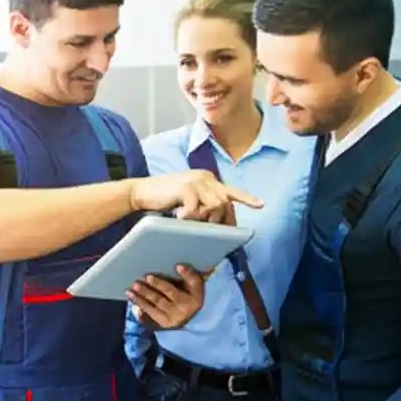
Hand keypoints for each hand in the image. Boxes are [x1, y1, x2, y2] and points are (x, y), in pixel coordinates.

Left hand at [128, 265, 207, 329]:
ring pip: (153, 309)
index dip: (160, 284)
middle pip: (159, 300)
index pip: (172, 291)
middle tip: (135, 284)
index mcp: (189, 300)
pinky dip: (141, 313)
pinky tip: (134, 306)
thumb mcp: (197, 285)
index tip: (148, 276)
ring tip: (129, 292)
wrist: (197, 316)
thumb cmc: (194, 295)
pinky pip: (150, 319)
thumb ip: (189, 275)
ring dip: (140, 300)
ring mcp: (170, 320)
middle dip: (146, 292)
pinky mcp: (164, 325)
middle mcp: (179, 312)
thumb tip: (178, 266)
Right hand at [129, 170, 262, 224]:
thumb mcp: (188, 199)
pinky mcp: (186, 187)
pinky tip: (179, 216)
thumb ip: (204, 204)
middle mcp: (205, 176)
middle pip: (224, 202)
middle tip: (201, 224)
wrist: (141, 192)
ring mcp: (196, 180)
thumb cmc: (163, 199)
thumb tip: (219, 219)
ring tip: (188, 218)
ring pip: (215, 205)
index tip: (260, 205)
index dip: (246, 198)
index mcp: (207, 178)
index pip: (231, 190)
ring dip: (204, 218)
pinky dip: (190, 216)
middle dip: (218, 219)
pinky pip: (198, 208)